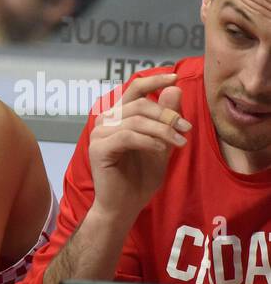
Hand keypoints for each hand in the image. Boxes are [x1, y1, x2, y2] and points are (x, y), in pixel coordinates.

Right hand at [88, 73, 187, 225]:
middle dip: (166, 115)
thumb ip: (166, 118)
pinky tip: (161, 149)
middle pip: (139, 105)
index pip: (134, 89)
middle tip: (185, 128)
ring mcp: (99, 135)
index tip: (174, 77)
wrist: (125, 206)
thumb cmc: (140, 177)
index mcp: (118, 117)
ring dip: (162, 130)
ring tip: (179, 142)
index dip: (154, 80)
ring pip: (135, 121)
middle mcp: (105, 122)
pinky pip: (128, 137)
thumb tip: (173, 88)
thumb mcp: (161, 143)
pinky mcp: (98, 149)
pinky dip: (149, 141)